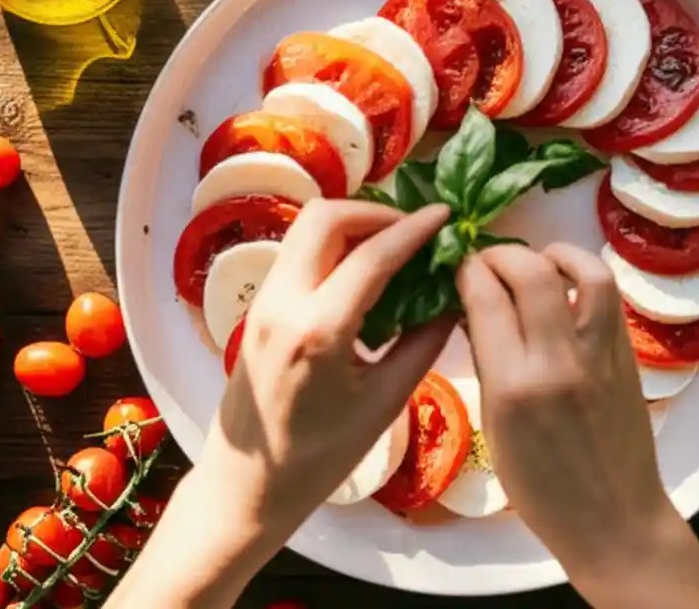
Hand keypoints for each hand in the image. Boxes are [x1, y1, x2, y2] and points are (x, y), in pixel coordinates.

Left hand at [108, 200, 453, 608]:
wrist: (246, 486)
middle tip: (413, 231)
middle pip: (326, 217)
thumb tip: (453, 298)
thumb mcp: (384, 404)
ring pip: (307, 231)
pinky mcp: (257, 309)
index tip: (444, 215)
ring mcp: (262, 302)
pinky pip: (299, 255)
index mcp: (317, 331)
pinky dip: (334, 247)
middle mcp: (282, 304)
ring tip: (393, 248)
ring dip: (352, 227)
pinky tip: (363, 273)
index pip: (372, 255)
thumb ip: (422, 344)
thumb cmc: (320, 459)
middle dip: (375, 213)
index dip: (413, 229)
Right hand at [457, 244, 698, 608]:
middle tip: (489, 262)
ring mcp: (600, 356)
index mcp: (512, 387)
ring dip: (556, 254)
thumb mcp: (494, 425)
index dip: (467, 272)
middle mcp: (557, 362)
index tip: (459, 269)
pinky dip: (584, 279)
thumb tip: (475, 309)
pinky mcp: (629, 356)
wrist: (612, 519)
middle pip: (531, 273)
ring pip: (585, 273)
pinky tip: (567, 286)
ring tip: (537, 260)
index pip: (485, 299)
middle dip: (502, 254)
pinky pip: (608, 299)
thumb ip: (487, 362)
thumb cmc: (540, 488)